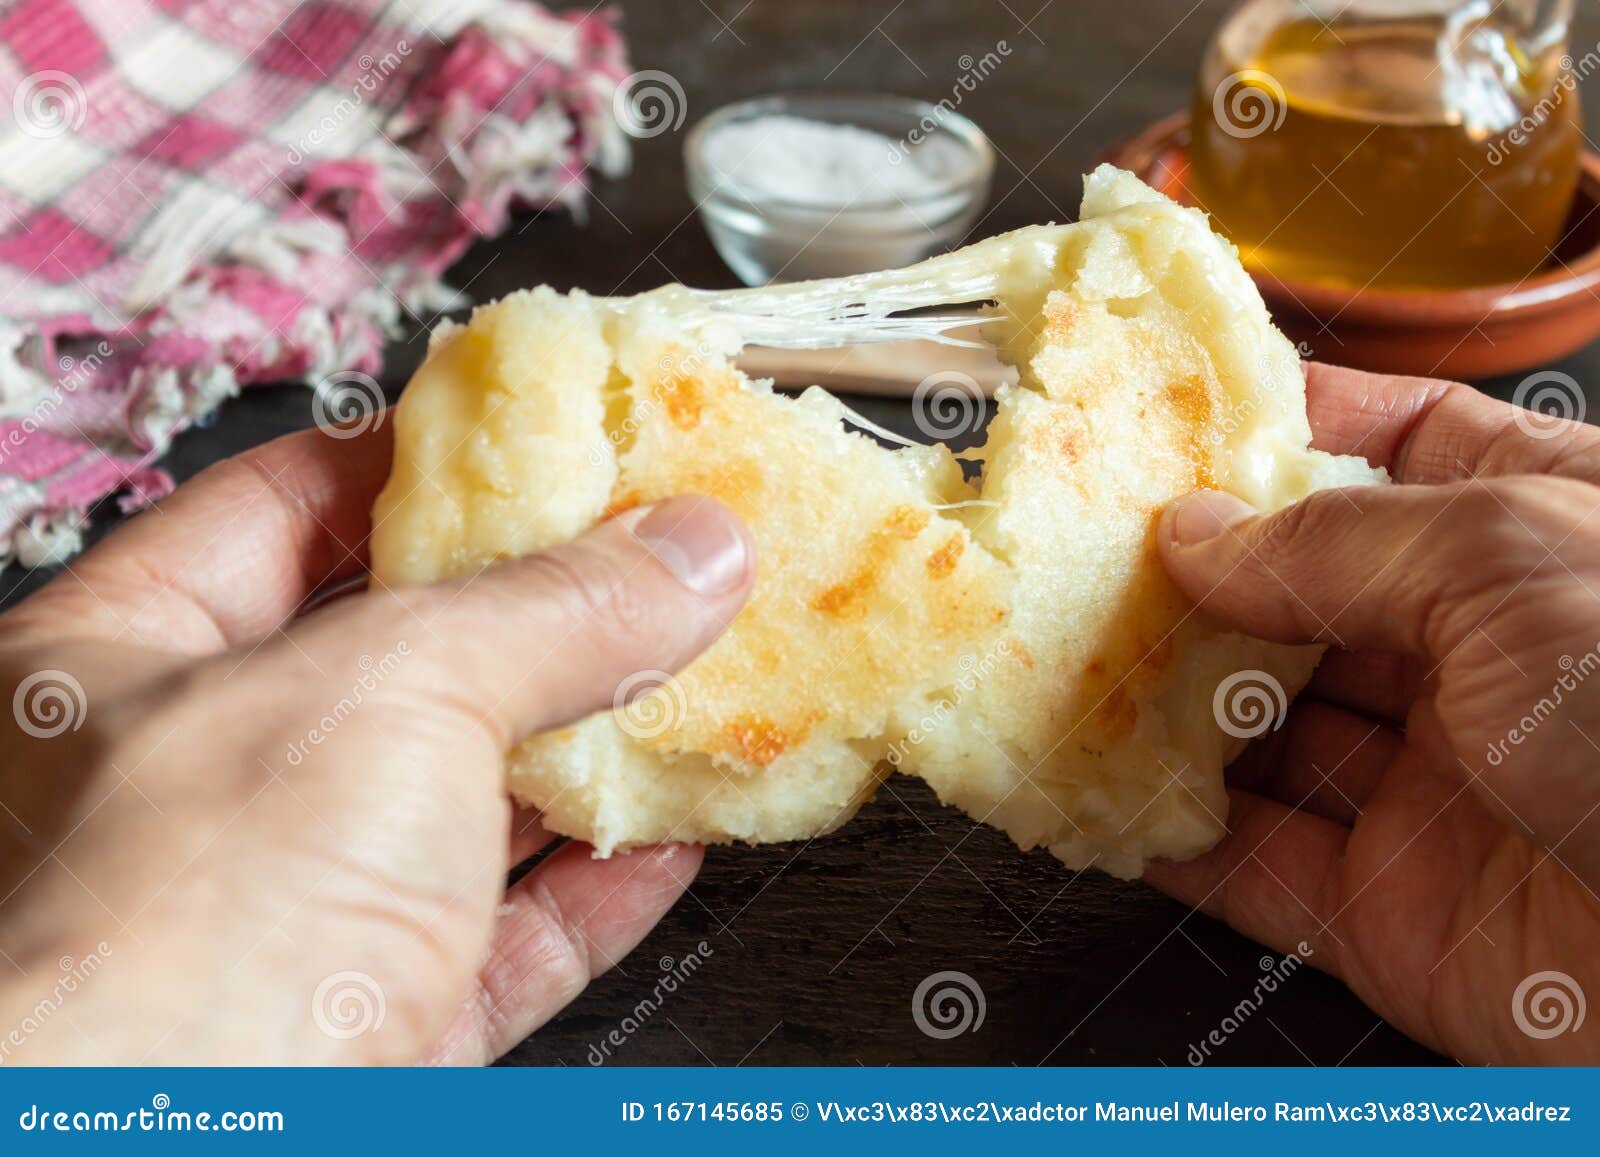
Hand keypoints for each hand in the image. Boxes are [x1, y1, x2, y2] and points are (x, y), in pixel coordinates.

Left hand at [0, 425, 752, 1063]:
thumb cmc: (182, 932)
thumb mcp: (386, 696)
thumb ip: (551, 611)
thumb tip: (687, 549)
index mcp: (116, 666)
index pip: (287, 507)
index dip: (426, 460)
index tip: (546, 437)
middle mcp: (191, 790)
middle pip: (399, 656)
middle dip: (539, 609)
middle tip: (650, 553)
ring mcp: (287, 912)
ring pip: (466, 799)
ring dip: (591, 744)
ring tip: (695, 673)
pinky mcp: (377, 1021)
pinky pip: (511, 932)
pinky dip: (602, 882)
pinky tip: (673, 834)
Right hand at [1151, 363, 1599, 1063]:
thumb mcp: (1513, 559)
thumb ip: (1334, 543)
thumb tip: (1195, 534)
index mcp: (1546, 539)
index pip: (1406, 449)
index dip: (1292, 428)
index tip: (1178, 416)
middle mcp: (1489, 660)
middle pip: (1306, 598)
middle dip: (1197, 574)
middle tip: (1087, 547)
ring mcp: (1437, 791)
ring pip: (1263, 735)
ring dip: (1163, 704)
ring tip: (1066, 662)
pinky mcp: (1394, 915)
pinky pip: (1252, 869)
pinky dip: (1170, 840)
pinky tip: (1101, 795)